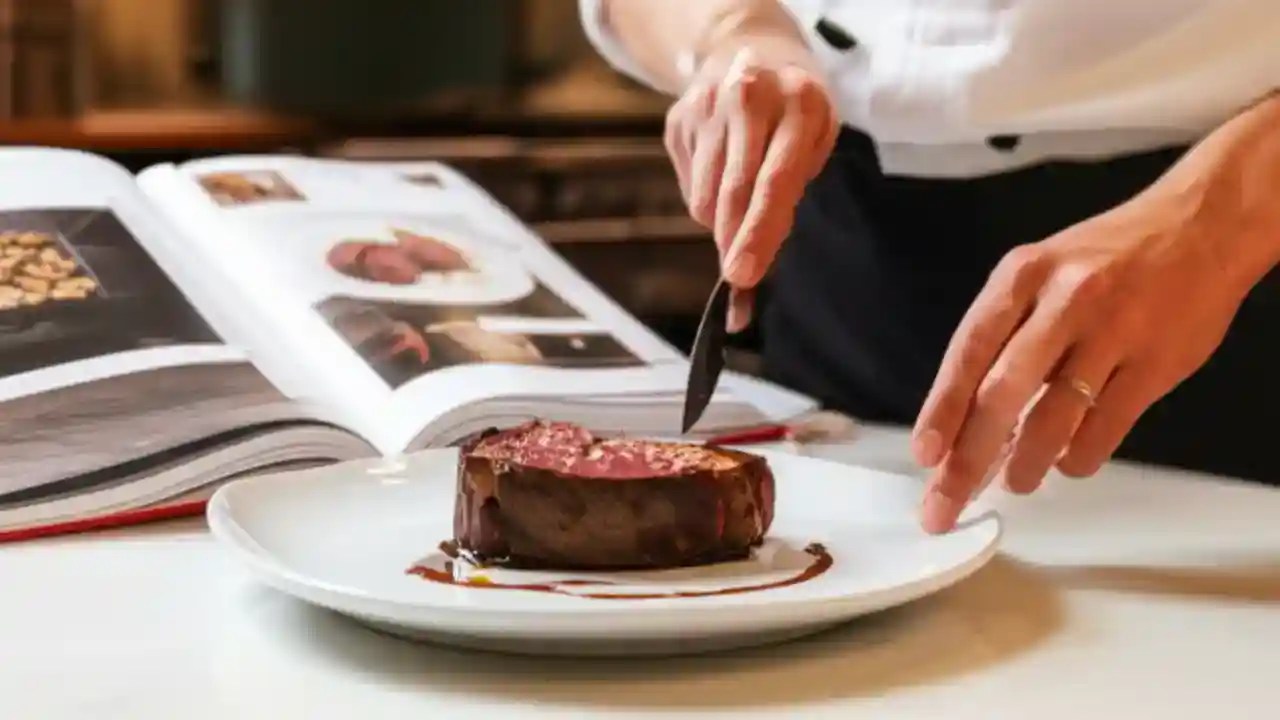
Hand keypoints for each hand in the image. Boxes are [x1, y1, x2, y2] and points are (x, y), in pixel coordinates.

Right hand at [664, 37, 838, 330]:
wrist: (749, 46)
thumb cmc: (794, 106)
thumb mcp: (818, 134)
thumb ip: (795, 185)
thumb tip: (757, 251)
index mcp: (797, 103)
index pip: (774, 182)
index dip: (758, 233)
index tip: (743, 277)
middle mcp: (746, 98)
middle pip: (733, 193)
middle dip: (734, 243)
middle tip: (738, 279)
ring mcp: (705, 106)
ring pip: (704, 197)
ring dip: (721, 223)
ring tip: (741, 214)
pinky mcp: (678, 119)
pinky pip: (689, 185)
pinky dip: (707, 197)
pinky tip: (723, 176)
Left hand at [910, 185, 1270, 533]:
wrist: (1202, 225)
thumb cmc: (1106, 258)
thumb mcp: (1041, 273)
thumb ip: (1004, 336)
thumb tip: (964, 418)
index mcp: (1021, 276)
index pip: (968, 352)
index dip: (942, 409)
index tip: (924, 455)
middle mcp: (1064, 301)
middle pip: (1002, 394)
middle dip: (968, 458)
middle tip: (946, 503)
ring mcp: (1113, 332)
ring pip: (1054, 418)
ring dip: (1026, 464)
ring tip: (1015, 482)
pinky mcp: (1157, 363)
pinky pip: (1105, 427)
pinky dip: (1078, 456)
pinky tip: (1068, 462)